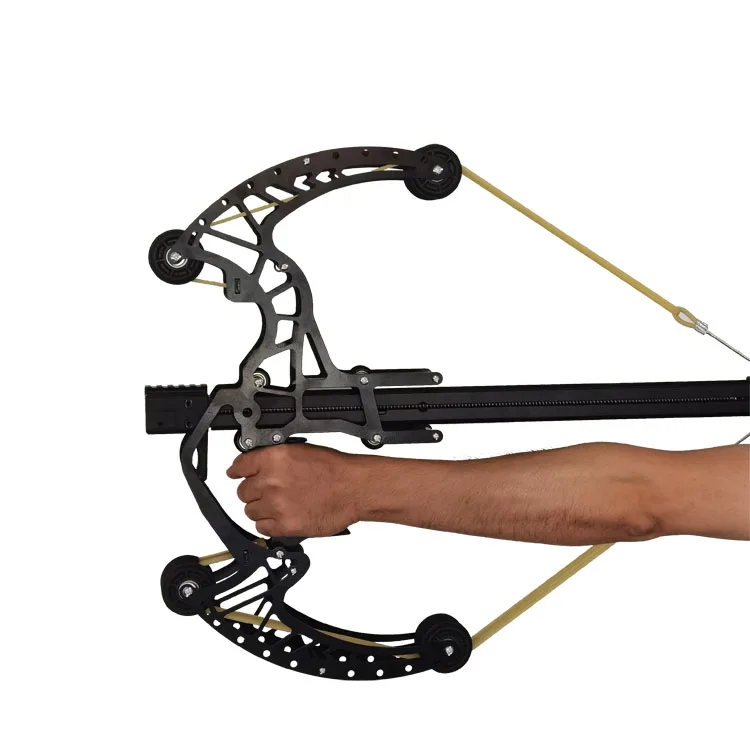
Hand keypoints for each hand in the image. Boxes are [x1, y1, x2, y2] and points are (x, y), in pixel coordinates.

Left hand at [226, 444, 362, 537]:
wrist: (354, 488)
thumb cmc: (335, 470)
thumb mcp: (300, 451)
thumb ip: (274, 459)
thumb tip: (257, 466)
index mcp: (274, 458)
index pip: (240, 466)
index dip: (237, 471)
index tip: (236, 474)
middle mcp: (271, 481)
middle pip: (242, 491)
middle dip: (253, 492)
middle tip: (268, 492)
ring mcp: (276, 505)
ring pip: (250, 511)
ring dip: (260, 509)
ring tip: (278, 505)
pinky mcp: (284, 525)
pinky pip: (261, 528)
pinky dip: (268, 524)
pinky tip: (281, 517)